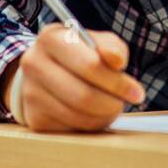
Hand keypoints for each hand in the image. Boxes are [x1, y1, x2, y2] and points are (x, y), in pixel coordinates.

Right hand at [3, 24, 145, 132]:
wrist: (42, 70)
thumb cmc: (77, 54)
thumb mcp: (95, 42)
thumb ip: (112, 47)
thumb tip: (117, 62)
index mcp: (51, 38)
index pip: (90, 66)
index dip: (118, 83)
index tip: (137, 92)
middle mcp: (34, 64)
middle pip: (84, 95)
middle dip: (112, 103)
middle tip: (123, 104)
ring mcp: (31, 93)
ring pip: (78, 116)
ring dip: (103, 116)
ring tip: (111, 108)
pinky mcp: (34, 118)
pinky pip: (71, 129)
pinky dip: (90, 125)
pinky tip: (94, 114)